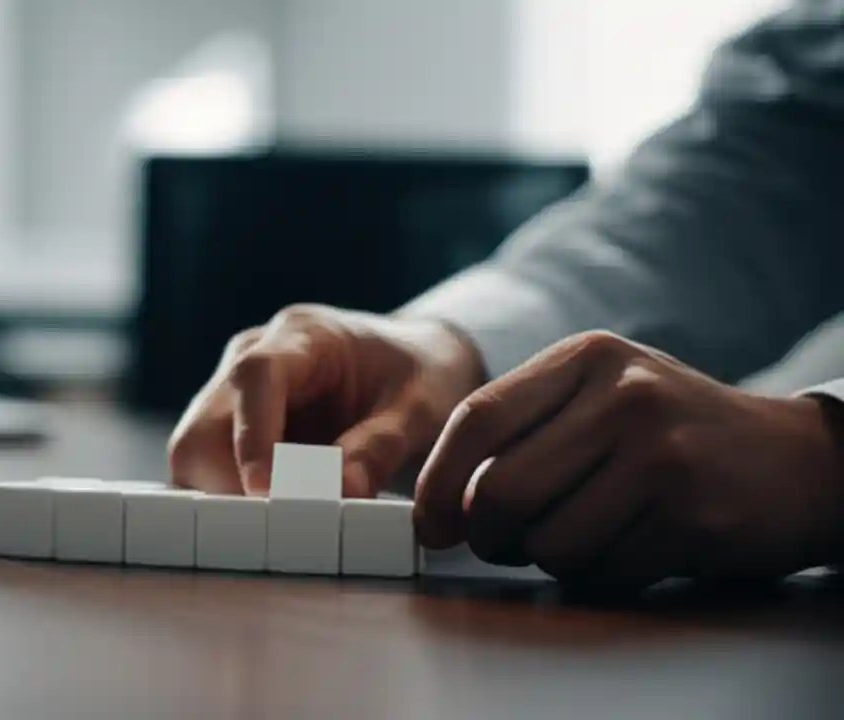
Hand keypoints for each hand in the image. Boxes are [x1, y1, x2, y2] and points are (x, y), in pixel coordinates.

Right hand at [168, 304, 484, 495]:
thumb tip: (342, 492)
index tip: (267, 491)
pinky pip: (209, 471)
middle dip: (229, 483)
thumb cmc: (421, 374)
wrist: (417, 361)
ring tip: (283, 526)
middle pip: (203, 426)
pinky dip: (231, 500)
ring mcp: (235, 394)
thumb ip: (382, 444)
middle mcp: (252, 357)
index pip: (254, 377)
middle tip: (281, 527)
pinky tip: (275, 519)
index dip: (252, 437)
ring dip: (225, 497)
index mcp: (301, 336)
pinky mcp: (232, 428)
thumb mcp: (421, 405)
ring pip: (194, 453)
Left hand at [415, 330, 843, 587]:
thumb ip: (525, 426)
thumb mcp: (602, 392)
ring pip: (547, 541)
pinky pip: (601, 569)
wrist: (796, 458)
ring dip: (548, 558)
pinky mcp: (690, 515)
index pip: (477, 417)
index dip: (437, 480)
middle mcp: (623, 396)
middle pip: (501, 491)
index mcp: (586, 359)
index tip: (428, 523)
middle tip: (499, 543)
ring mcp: (661, 455)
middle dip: (487, 535)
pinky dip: (599, 572)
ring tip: (581, 534)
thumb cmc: (673, 430)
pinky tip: (630, 544)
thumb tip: (442, 500)